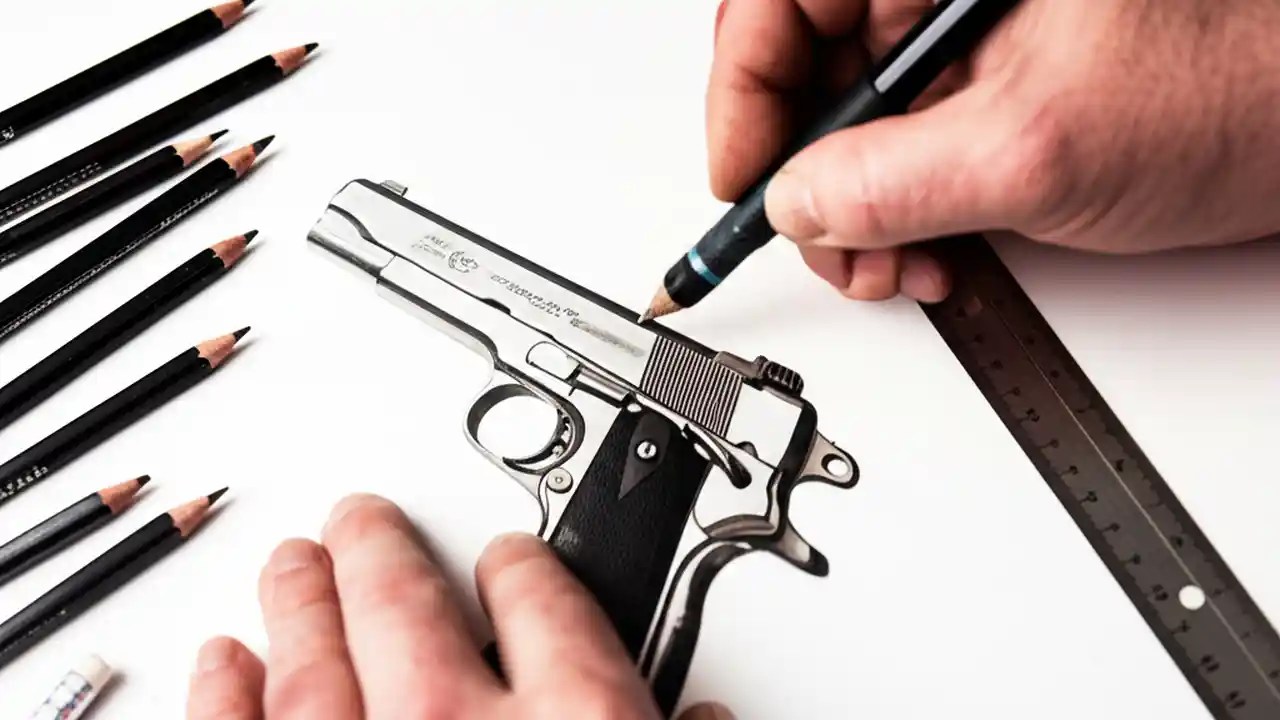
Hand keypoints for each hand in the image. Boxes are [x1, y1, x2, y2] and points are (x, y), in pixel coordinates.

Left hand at [184, 494, 732, 719]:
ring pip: (316, 658)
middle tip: (362, 517)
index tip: (510, 556)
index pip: (544, 601)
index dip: (525, 566)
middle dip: (380, 550)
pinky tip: (221, 661)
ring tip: (294, 563)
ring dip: (301, 602)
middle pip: (408, 604)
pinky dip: (225, 695)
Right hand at [707, 0, 1279, 301]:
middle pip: (806, 63)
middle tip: (820, 238)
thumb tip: (796, 201)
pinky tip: (922, 250)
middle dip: (802, 170)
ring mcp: (965, 37)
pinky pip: (900, 147)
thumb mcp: (1040, 150)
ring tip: (886, 262)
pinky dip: (895, 212)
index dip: (744, 92)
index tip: (741, 175)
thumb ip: (894, 182)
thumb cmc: (1242, 82)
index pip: (782, 1)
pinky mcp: (985, 88)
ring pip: (849, 118)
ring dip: (849, 208)